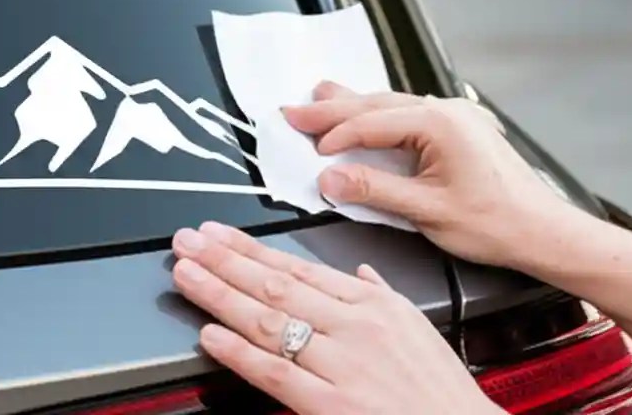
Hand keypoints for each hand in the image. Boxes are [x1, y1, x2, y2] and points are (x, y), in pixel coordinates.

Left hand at [171, 221, 501, 414]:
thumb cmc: (442, 390)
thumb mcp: (418, 327)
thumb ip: (382, 294)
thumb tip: (360, 272)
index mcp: (373, 304)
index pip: (299, 267)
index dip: (252, 249)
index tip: (219, 234)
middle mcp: (355, 326)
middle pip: (276, 285)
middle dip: (225, 260)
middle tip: (188, 242)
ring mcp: (341, 363)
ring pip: (269, 320)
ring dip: (221, 294)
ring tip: (189, 275)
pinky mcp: (331, 404)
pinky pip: (276, 371)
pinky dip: (239, 352)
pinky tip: (211, 335)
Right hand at [283, 82, 594, 270]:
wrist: (543, 231)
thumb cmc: (497, 222)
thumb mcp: (426, 211)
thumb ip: (374, 190)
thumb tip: (332, 178)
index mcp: (439, 123)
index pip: (370, 123)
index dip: (334, 135)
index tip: (306, 147)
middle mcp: (447, 111)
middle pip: (376, 105)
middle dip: (332, 110)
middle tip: (294, 111)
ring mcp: (456, 117)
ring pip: (392, 106)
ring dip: (353, 108)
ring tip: (319, 100)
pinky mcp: (460, 130)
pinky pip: (409, 116)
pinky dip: (379, 118)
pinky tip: (365, 118)